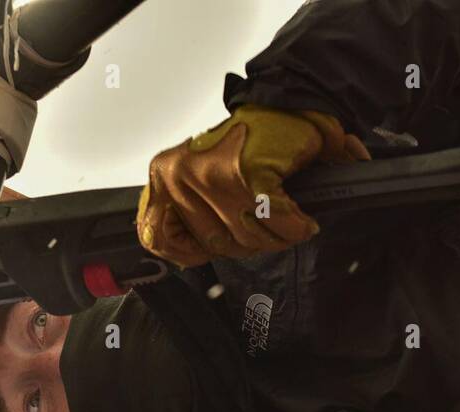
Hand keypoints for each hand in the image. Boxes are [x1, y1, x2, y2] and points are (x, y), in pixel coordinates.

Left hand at [136, 103, 369, 267]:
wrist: (285, 107)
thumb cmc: (246, 147)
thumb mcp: (198, 181)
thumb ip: (185, 216)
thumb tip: (183, 256)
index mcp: (163, 176)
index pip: (158, 240)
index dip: (194, 251)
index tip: (219, 242)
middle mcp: (181, 174)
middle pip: (215, 243)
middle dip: (248, 243)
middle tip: (266, 228)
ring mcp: (214, 173)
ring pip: (246, 237)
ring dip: (275, 237)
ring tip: (285, 225)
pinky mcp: (250, 172)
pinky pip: (274, 221)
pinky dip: (294, 226)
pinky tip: (302, 223)